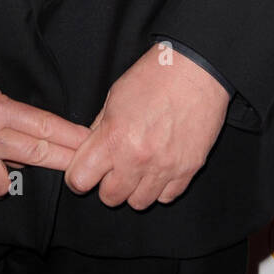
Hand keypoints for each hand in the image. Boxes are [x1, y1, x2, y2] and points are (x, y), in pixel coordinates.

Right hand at [0, 54, 90, 206]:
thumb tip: (21, 125)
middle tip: (85, 168)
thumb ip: (2, 107)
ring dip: (9, 177)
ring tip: (1, 161)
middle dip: (64, 162)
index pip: (43, 126)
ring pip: (5, 186)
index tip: (90, 142)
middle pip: (36, 156)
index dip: (70, 136)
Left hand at [64, 46, 229, 209]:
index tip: (83, 172)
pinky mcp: (189, 170)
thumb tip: (90, 150)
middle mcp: (138, 158)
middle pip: (110, 198)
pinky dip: (160, 188)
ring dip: (134, 188)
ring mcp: (165, 167)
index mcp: (114, 137)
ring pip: (139, 203)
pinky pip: (167, 197)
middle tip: (113, 168)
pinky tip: (159, 168)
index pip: (80, 179)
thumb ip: (100, 128)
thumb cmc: (154, 76)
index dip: (77, 177)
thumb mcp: (114, 96)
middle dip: (107, 185)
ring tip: (138, 168)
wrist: (196, 71)